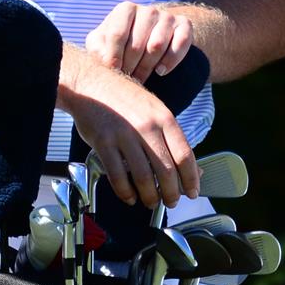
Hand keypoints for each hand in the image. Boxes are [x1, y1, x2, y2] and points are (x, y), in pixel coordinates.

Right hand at [61, 52, 199, 207]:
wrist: (91, 83)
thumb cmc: (125, 99)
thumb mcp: (155, 110)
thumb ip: (172, 138)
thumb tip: (193, 167)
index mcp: (164, 118)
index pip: (185, 155)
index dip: (191, 178)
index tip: (193, 191)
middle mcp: (147, 127)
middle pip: (166, 170)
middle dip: (172, 193)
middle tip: (171, 201)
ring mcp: (124, 135)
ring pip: (143, 177)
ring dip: (150, 196)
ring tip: (151, 201)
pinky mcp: (104, 143)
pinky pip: (117, 176)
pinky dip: (125, 192)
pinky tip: (130, 197)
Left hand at [87, 1, 194, 82]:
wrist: (153, 32)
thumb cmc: (122, 41)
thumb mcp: (103, 42)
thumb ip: (96, 49)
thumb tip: (104, 60)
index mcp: (125, 9)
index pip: (117, 35)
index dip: (113, 58)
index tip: (112, 74)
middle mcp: (148, 10)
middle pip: (137, 45)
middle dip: (130, 67)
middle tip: (126, 79)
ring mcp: (168, 17)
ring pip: (157, 46)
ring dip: (147, 67)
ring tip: (139, 77)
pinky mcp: (185, 25)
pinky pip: (180, 45)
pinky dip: (170, 61)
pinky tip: (159, 71)